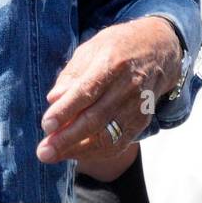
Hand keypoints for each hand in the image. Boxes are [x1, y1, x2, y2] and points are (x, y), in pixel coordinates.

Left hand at [36, 17, 181, 164]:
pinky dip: (96, 153)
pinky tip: (75, 154)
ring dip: (79, 150)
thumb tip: (53, 100)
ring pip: (108, 136)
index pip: (86, 91)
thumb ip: (71, 75)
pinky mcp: (143, 120)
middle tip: (43, 152)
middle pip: (95, 119)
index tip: (46, 125)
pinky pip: (119, 143)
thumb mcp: (89, 49)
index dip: (66, 111)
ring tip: (54, 155)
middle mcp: (128, 87)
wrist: (158, 49)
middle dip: (67, 139)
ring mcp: (138, 106)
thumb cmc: (115, 47)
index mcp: (111, 63)